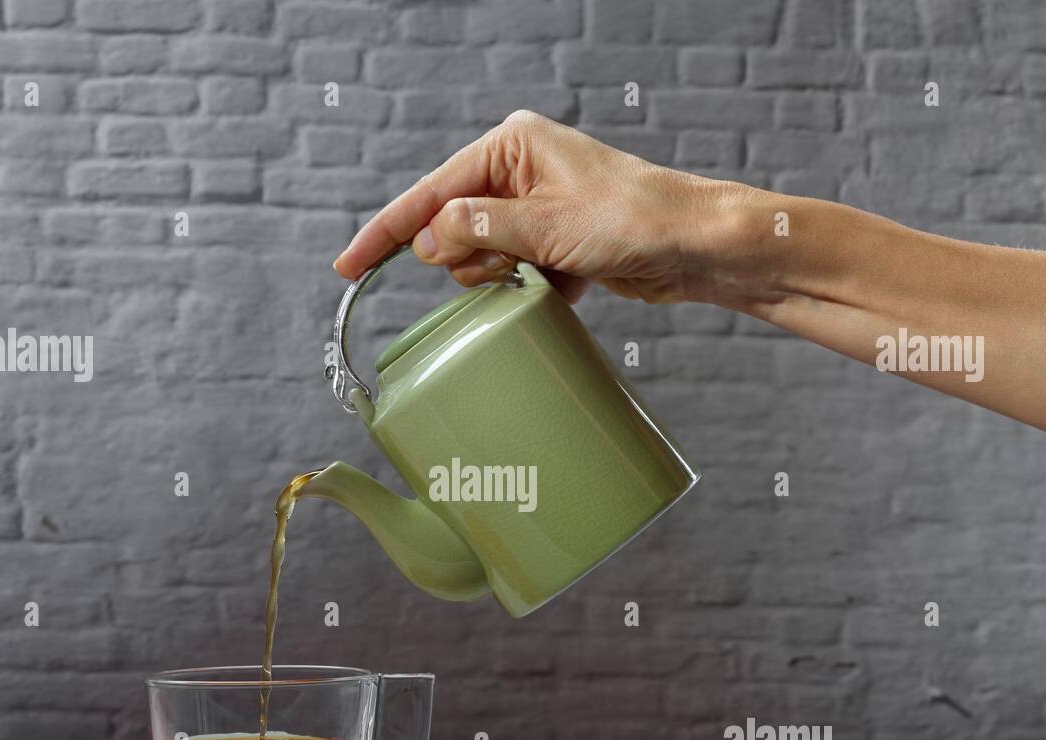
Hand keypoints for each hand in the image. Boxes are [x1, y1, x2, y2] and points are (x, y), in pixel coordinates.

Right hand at [333, 110, 732, 304]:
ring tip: (543, 272)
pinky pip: (514, 272)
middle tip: (507, 266)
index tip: (349, 266)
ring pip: (480, 256)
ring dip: (499, 276)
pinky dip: (528, 287)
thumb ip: (478, 230)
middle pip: (452, 228)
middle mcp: (520, 171)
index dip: (386, 232)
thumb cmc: (634, 220)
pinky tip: (564, 284)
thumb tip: (427, 240)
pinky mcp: (556, 241)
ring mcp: (538, 207)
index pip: (430, 193)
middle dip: (466, 258)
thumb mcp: (547, 225)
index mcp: (512, 145)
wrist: (697, 246)